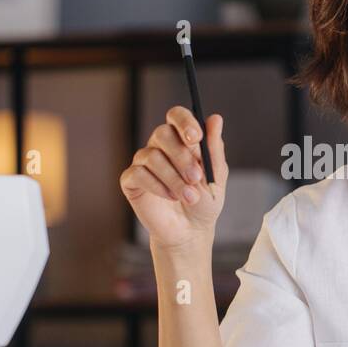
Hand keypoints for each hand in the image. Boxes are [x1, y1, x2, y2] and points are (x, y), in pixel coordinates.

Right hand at [120, 106, 227, 251]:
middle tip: (196, 178)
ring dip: (174, 179)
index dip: (184, 122)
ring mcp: (143, 162)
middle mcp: (160, 146)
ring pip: (152, 156)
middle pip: (162, 133)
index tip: (196, 138)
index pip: (176, 115)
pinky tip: (170, 198)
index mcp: (181, 139)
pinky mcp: (131, 180)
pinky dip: (157, 186)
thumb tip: (216, 118)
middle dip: (182, 157)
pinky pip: (138, 173)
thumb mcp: (216, 176)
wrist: (190, 231)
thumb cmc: (204, 202)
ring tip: (189, 197)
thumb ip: (214, 148)